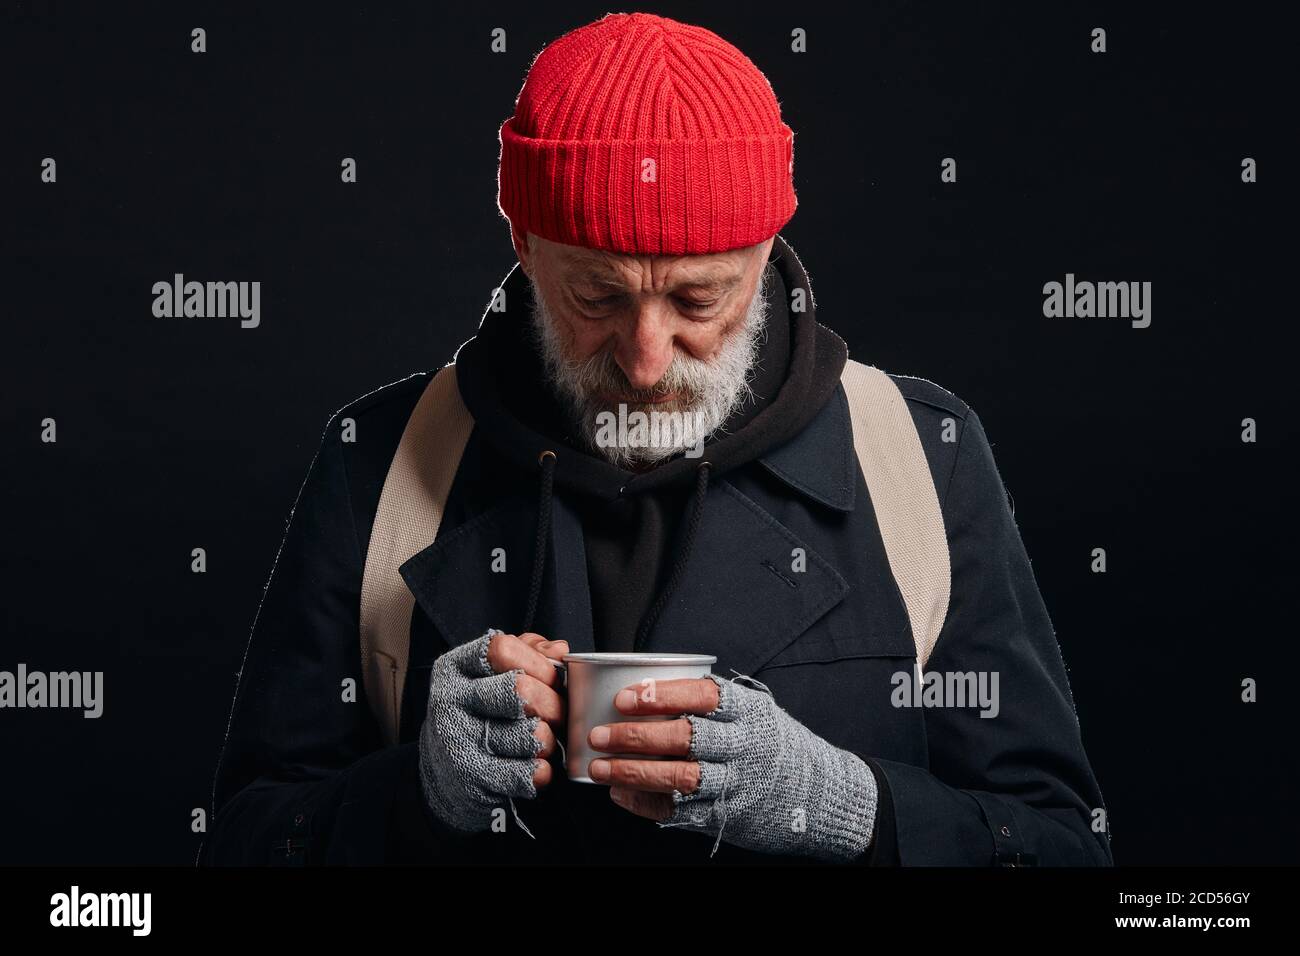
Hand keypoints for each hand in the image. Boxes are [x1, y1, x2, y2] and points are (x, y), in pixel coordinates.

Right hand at [418, 628, 567, 832]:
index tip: (553, 679)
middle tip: (559, 716)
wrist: (442, 772)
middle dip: (553, 705)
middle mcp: (450, 699)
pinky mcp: (469, 778)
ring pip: (530, 734)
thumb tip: (558, 650)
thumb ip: (528, 653)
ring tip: (545, 743)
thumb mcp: (493, 674)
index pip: (502, 649)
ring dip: (549, 741)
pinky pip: (525, 773)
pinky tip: (538, 767)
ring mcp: (457, 740)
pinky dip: (541, 771)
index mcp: (456, 667)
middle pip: (520, 690)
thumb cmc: (477, 714)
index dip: (538, 663)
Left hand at [589, 673, 878, 860]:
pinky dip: (646, 803)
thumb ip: (712, 704)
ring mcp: (736, 783)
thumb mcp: (755, 713)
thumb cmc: (774, 746)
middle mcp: (744, 746)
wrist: (820, 796)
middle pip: (684, 738)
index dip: (661, 694)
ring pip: (678, 776)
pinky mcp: (726, 814)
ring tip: (599, 766)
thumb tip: (647, 689)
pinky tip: (620, 794)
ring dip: (632, 772)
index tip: (625, 696)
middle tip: (599, 732)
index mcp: (749, 712)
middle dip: (635, 735)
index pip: (703, 696)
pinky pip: (680, 810)